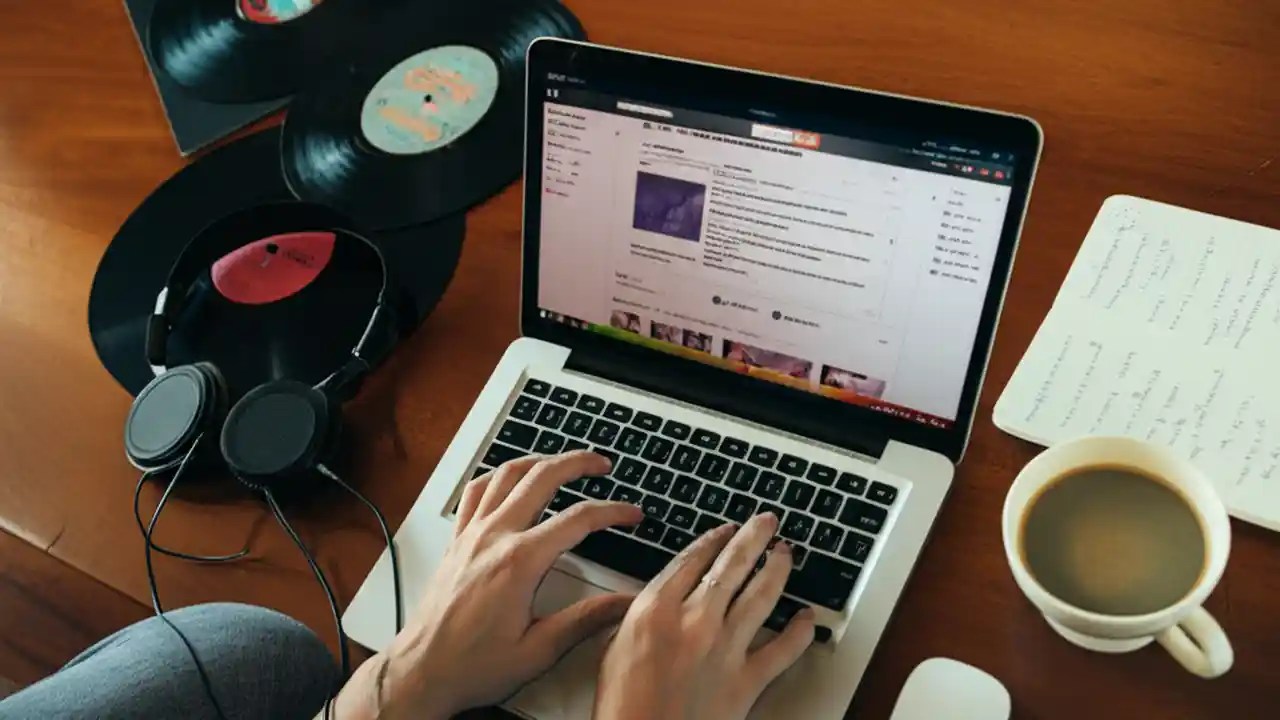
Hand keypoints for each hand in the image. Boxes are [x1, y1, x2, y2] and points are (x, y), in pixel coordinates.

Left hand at [333, 451, 642, 719]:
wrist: (421, 672)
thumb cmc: (472, 666)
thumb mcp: (539, 651)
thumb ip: (587, 620)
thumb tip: (625, 603)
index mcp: (519, 563)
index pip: (578, 520)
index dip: (613, 511)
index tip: (632, 514)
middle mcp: (493, 538)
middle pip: (542, 478)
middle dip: (578, 462)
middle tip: (602, 464)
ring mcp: (471, 535)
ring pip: (506, 475)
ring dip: (539, 460)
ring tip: (562, 461)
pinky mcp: (456, 541)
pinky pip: (475, 491)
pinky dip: (497, 475)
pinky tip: (509, 477)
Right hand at [594, 512, 815, 719]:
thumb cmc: (622, 709)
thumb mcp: (612, 649)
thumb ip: (636, 617)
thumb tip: (654, 601)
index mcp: (656, 610)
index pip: (691, 559)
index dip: (713, 538)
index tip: (726, 529)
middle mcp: (695, 621)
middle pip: (731, 566)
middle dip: (753, 538)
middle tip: (767, 522)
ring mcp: (725, 649)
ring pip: (761, 595)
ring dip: (778, 568)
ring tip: (786, 553)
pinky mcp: (746, 680)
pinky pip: (784, 650)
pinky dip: (800, 632)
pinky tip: (807, 618)